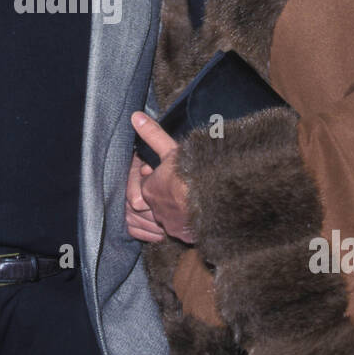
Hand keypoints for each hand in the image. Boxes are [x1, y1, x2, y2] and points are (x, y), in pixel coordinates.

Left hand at [130, 113, 195, 243]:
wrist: (218, 200)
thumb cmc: (192, 173)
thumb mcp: (171, 149)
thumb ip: (153, 135)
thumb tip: (135, 117)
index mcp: (150, 190)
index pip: (146, 185)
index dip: (155, 177)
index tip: (169, 171)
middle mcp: (156, 211)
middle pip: (157, 202)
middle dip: (165, 194)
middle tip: (180, 183)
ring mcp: (171, 226)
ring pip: (169, 217)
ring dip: (176, 209)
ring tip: (190, 198)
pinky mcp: (186, 237)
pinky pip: (182, 230)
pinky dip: (187, 223)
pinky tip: (198, 214)